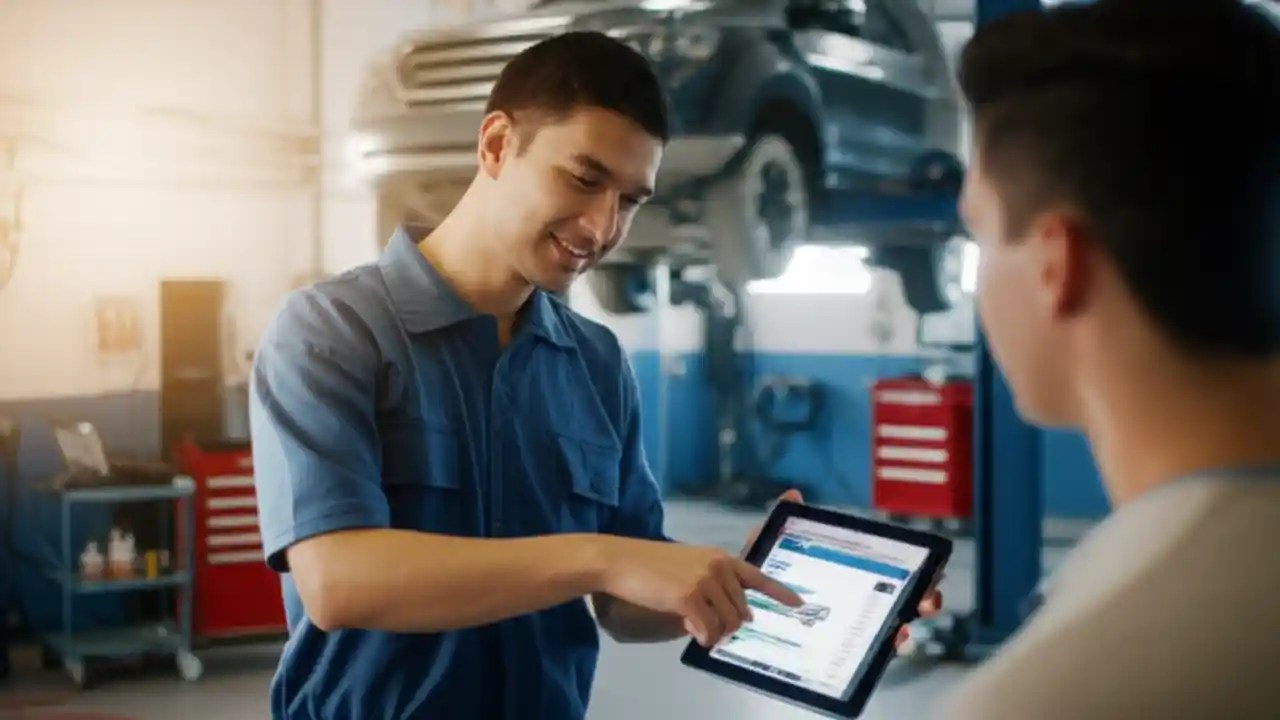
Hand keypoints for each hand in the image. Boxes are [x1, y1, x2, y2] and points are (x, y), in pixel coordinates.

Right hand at [600, 538, 803, 647]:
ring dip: (713, 633)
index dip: (779, 592)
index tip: (798, 603)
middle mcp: (718, 566)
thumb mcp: (686, 570)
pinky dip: (701, 637)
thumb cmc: (649, 567)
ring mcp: (706, 580)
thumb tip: (725, 623)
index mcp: (719, 557)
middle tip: (703, 623)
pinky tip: (688, 628)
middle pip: (741, 611)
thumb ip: (710, 590)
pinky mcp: (690, 596)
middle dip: (726, 625)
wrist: (621, 561)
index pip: (757, 575)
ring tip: (693, 624)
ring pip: (728, 624)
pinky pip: (709, 630)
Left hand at [743, 490, 944, 652]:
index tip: (931, 571)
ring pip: (889, 629)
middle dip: (923, 600)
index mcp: (849, 577)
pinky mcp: (840, 652)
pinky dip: (884, 649)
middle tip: (927, 601)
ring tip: (904, 627)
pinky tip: (889, 642)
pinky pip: (869, 655)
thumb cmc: (761, 580)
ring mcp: (851, 629)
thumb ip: (780, 524)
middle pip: (901, 602)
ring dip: (904, 628)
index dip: (917, 572)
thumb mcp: (769, 552)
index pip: (891, 573)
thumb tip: (793, 495)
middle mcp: (857, 603)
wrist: (739, 612)